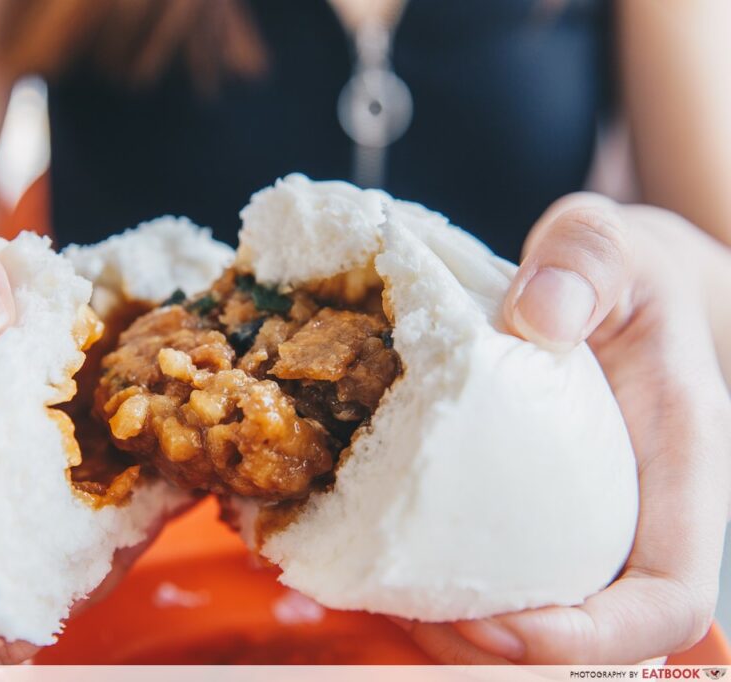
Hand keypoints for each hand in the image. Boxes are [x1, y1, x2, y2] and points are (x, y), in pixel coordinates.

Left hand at [396, 193, 730, 663]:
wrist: (610, 285)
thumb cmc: (620, 272)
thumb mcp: (608, 244)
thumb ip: (587, 261)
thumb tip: (539, 315)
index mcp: (676, 469)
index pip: (668, 600)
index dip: (594, 639)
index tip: (499, 623)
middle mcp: (630, 516)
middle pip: (589, 639)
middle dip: (499, 652)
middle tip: (408, 617)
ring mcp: (577, 521)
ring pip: (535, 621)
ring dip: (458, 636)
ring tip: (378, 599)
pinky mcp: (525, 512)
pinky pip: (491, 574)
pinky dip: (435, 588)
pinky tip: (373, 561)